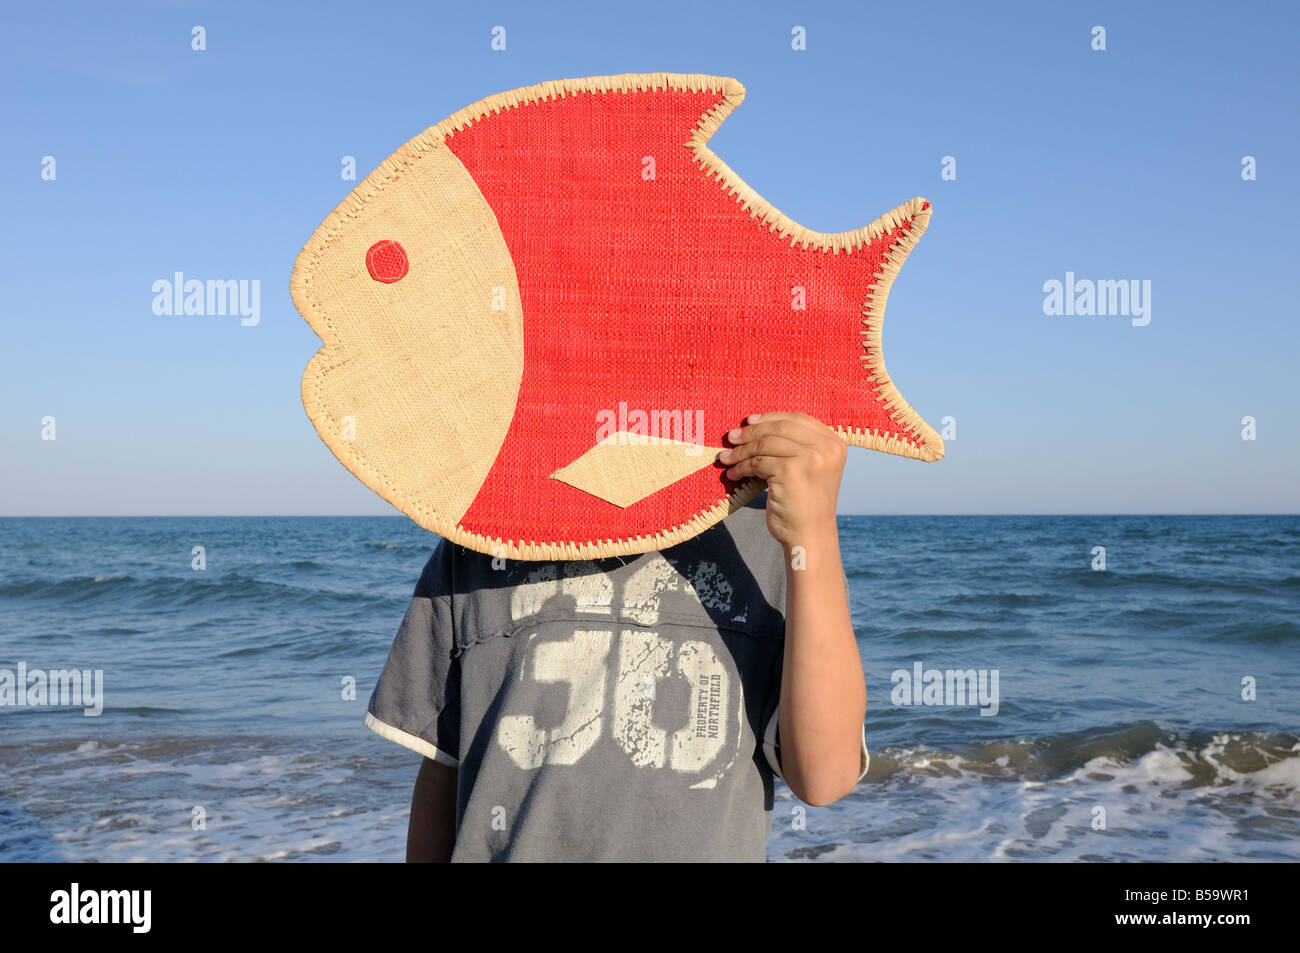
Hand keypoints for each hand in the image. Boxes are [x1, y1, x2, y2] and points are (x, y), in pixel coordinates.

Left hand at [716, 411, 846, 549]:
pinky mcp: (790, 471)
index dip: (770, 418)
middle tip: (731, 437)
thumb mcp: (811, 468)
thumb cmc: (806, 504)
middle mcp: (825, 448)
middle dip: (751, 431)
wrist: (810, 536)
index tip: (749, 421)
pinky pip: (758, 463)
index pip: (797, 419)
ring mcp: (810, 459)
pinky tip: (733, 473)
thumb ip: (797, 445)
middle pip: (780, 428)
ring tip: (726, 457)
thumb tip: (756, 424)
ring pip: (765, 444)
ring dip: (741, 451)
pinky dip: (741, 467)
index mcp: (834, 443)